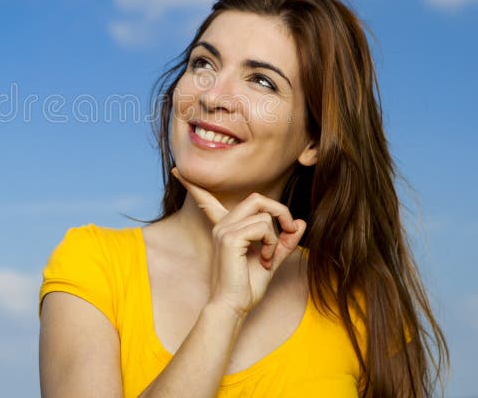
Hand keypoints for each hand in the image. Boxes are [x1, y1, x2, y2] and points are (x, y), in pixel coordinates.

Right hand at [171, 167, 305, 317]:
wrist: (233, 307)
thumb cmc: (247, 287)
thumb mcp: (271, 258)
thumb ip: (284, 240)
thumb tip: (301, 223)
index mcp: (226, 228)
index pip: (207, 200)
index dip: (193, 185)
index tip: (176, 171)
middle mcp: (222, 225)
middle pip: (256, 198)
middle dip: (280, 210)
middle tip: (289, 229)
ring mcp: (224, 230)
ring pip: (263, 213)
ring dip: (275, 237)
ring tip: (268, 257)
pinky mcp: (230, 238)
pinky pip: (262, 226)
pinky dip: (271, 242)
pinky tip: (264, 259)